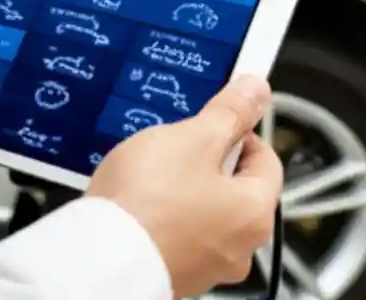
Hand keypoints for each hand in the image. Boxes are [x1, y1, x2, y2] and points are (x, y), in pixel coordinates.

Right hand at [87, 76, 282, 297]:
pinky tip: (140, 206)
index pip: (267, 159)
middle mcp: (240, 249)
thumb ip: (230, 113)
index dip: (239, 133)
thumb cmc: (147, 203)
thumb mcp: (194, 138)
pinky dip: (165, 218)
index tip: (213, 123)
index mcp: (255, 214)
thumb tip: (255, 90)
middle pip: (236, 188)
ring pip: (206, 213)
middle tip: (176, 149)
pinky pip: (178, 235)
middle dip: (208, 163)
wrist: (98, 257)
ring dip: (184, 192)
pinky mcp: (175, 274)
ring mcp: (207, 267)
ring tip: (151, 178)